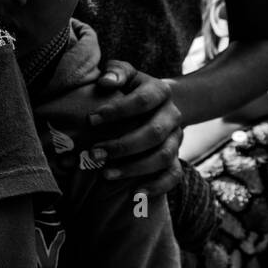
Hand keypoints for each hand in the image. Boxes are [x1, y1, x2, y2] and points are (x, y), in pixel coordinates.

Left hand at [85, 59, 182, 195]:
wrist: (156, 104)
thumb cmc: (128, 87)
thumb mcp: (123, 74)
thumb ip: (115, 72)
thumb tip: (106, 83)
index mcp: (160, 91)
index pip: (142, 100)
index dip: (117, 111)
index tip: (90, 120)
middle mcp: (173, 115)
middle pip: (155, 133)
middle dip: (123, 145)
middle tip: (94, 153)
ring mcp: (177, 138)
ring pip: (164, 156)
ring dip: (135, 168)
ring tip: (106, 174)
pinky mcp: (176, 157)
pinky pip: (174, 175)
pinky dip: (157, 186)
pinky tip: (135, 194)